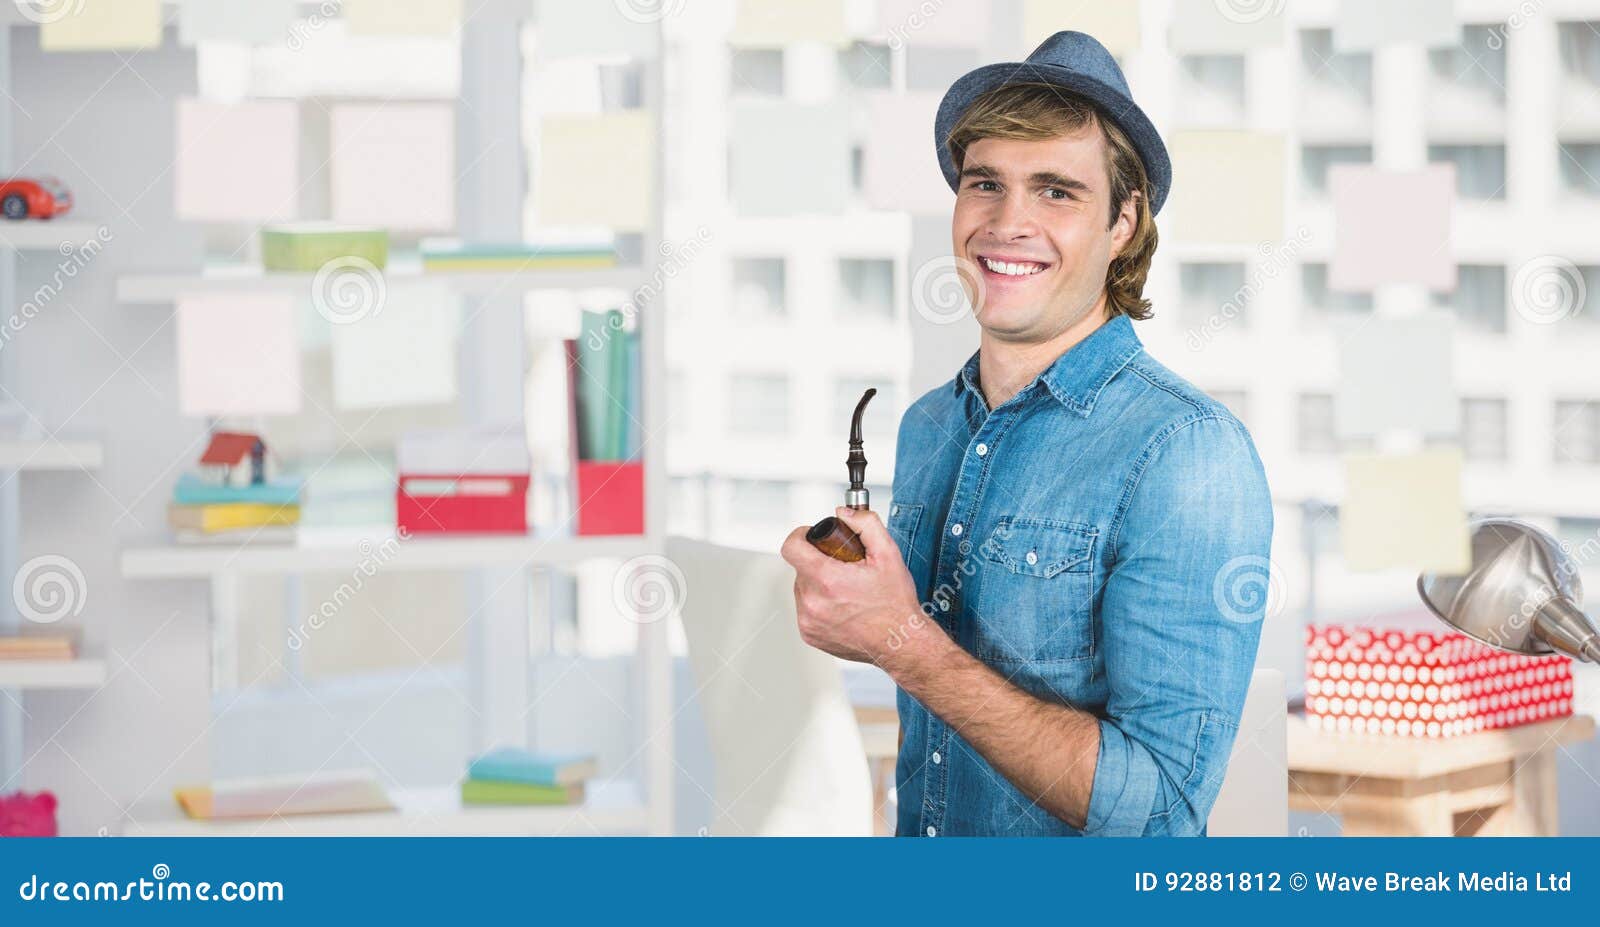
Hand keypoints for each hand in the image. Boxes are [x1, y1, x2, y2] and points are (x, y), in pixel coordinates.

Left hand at [779, 506, 930, 666]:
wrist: (900, 642)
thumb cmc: (895, 604)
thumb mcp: (888, 554)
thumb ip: (865, 524)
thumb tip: (845, 513)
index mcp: (827, 580)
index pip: (792, 547)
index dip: (800, 536)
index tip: (811, 538)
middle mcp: (813, 602)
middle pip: (801, 568)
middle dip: (819, 562)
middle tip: (843, 568)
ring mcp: (809, 620)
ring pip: (803, 588)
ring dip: (819, 584)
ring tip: (845, 590)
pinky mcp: (810, 634)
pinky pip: (806, 609)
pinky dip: (819, 604)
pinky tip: (842, 607)